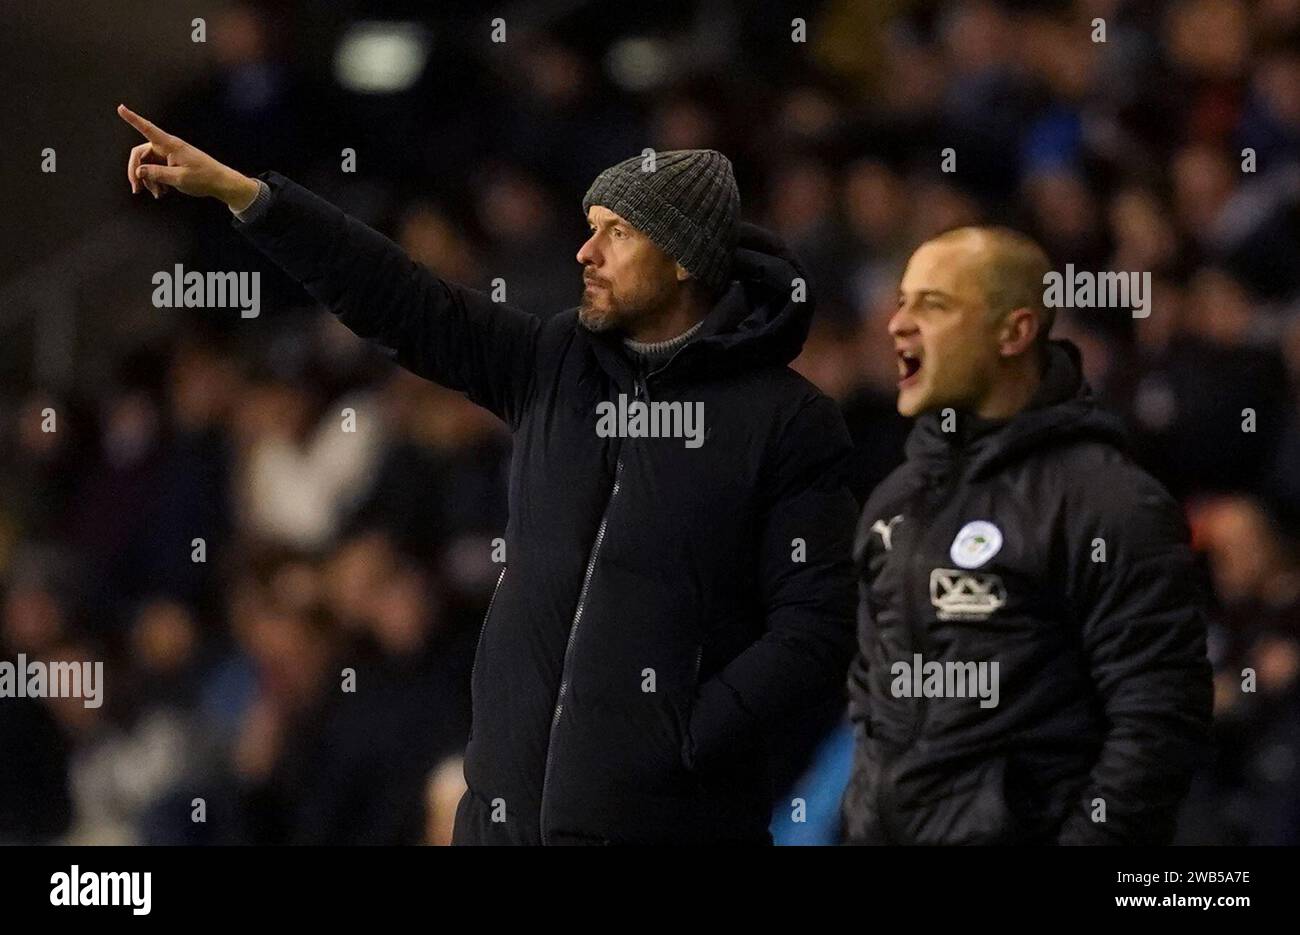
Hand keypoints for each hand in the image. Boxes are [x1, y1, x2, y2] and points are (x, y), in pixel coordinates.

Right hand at [117, 103, 259, 210]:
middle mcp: (168, 147)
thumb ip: (157, 174)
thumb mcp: (178, 178)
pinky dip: (156, 181)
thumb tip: (139, 171)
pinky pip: (156, 170)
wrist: (220, 183)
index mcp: (170, 145)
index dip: (132, 118)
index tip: (121, 108)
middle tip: (136, 189)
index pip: (147, 129)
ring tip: (157, 194)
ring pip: (148, 165)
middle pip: (141, 154)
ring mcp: (169, 155)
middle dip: (136, 171)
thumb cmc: (204, 178)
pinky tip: (162, 192)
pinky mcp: (172, 163)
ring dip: (148, 180)